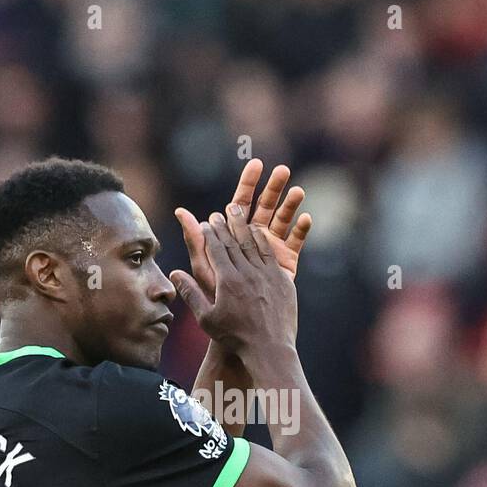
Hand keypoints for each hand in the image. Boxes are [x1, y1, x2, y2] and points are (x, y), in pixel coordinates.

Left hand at [171, 158, 310, 301]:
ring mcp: (271, 250)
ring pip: (283, 220)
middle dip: (273, 187)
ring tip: (298, 191)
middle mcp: (253, 238)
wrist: (238, 322)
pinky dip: (301, 231)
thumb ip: (196, 240)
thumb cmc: (216, 296)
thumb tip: (180, 212)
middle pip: (265, 206)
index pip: (240, 202)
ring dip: (290, 205)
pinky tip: (306, 218)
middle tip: (282, 169)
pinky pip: (295, 243)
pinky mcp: (286, 263)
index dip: (248, 183)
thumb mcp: (205, 266)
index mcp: (234, 235)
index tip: (255, 163)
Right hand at [176, 212, 296, 357]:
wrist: (270, 348)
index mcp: (227, 281)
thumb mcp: (206, 318)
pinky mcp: (282, 280)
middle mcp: (247, 273)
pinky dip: (262, 240)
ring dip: (244, 226)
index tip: (206, 222)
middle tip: (220, 212)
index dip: (210, 233)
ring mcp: (267, 275)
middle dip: (225, 225)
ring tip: (238, 213)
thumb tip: (174, 273)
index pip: (216, 249)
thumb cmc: (235, 337)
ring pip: (253, 243)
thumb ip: (190, 293)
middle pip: (234, 242)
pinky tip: (258, 233)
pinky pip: (270, 254)